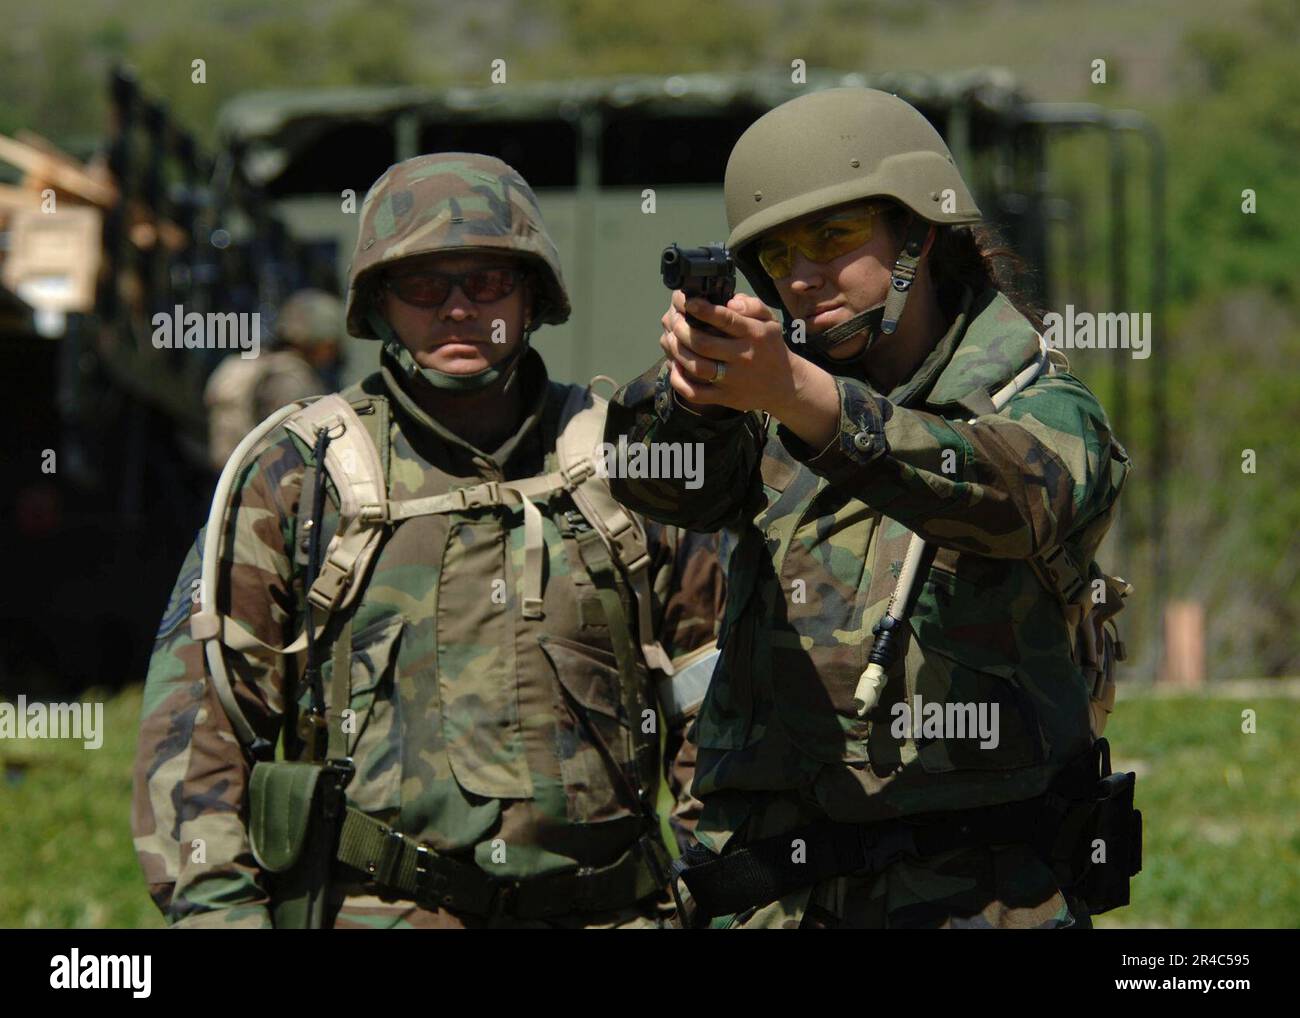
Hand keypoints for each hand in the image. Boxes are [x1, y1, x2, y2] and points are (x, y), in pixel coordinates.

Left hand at [659, 289, 800, 415]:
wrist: (786, 385)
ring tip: (670, 339)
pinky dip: (679, 381)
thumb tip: (730, 301)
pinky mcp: (725, 397)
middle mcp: (743, 357)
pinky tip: (674, 367)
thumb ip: (752, 306)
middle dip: (682, 330)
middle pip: (704, 344)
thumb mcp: (770, 321)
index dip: (703, 310)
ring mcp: (733, 380)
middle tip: (675, 321)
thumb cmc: (771, 348)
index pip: (726, 320)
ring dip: (678, 352)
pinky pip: (696, 393)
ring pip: (697, 367)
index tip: (688, 302)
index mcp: (754, 334)